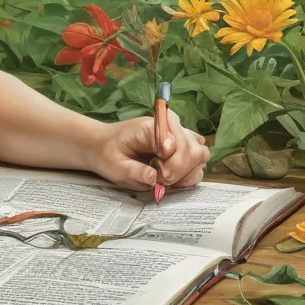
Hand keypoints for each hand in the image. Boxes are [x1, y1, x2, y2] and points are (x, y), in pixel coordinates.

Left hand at [88, 110, 210, 192]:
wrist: (104, 146)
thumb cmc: (109, 154)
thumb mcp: (114, 166)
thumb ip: (135, 171)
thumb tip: (155, 178)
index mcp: (152, 126)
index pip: (178, 142)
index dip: (173, 163)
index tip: (160, 175)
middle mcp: (170, 127)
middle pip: (194, 150)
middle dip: (180, 170)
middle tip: (161, 178)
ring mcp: (178, 136)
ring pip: (200, 155)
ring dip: (186, 172)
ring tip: (164, 176)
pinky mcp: (182, 147)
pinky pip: (198, 161)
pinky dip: (188, 174)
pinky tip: (171, 176)